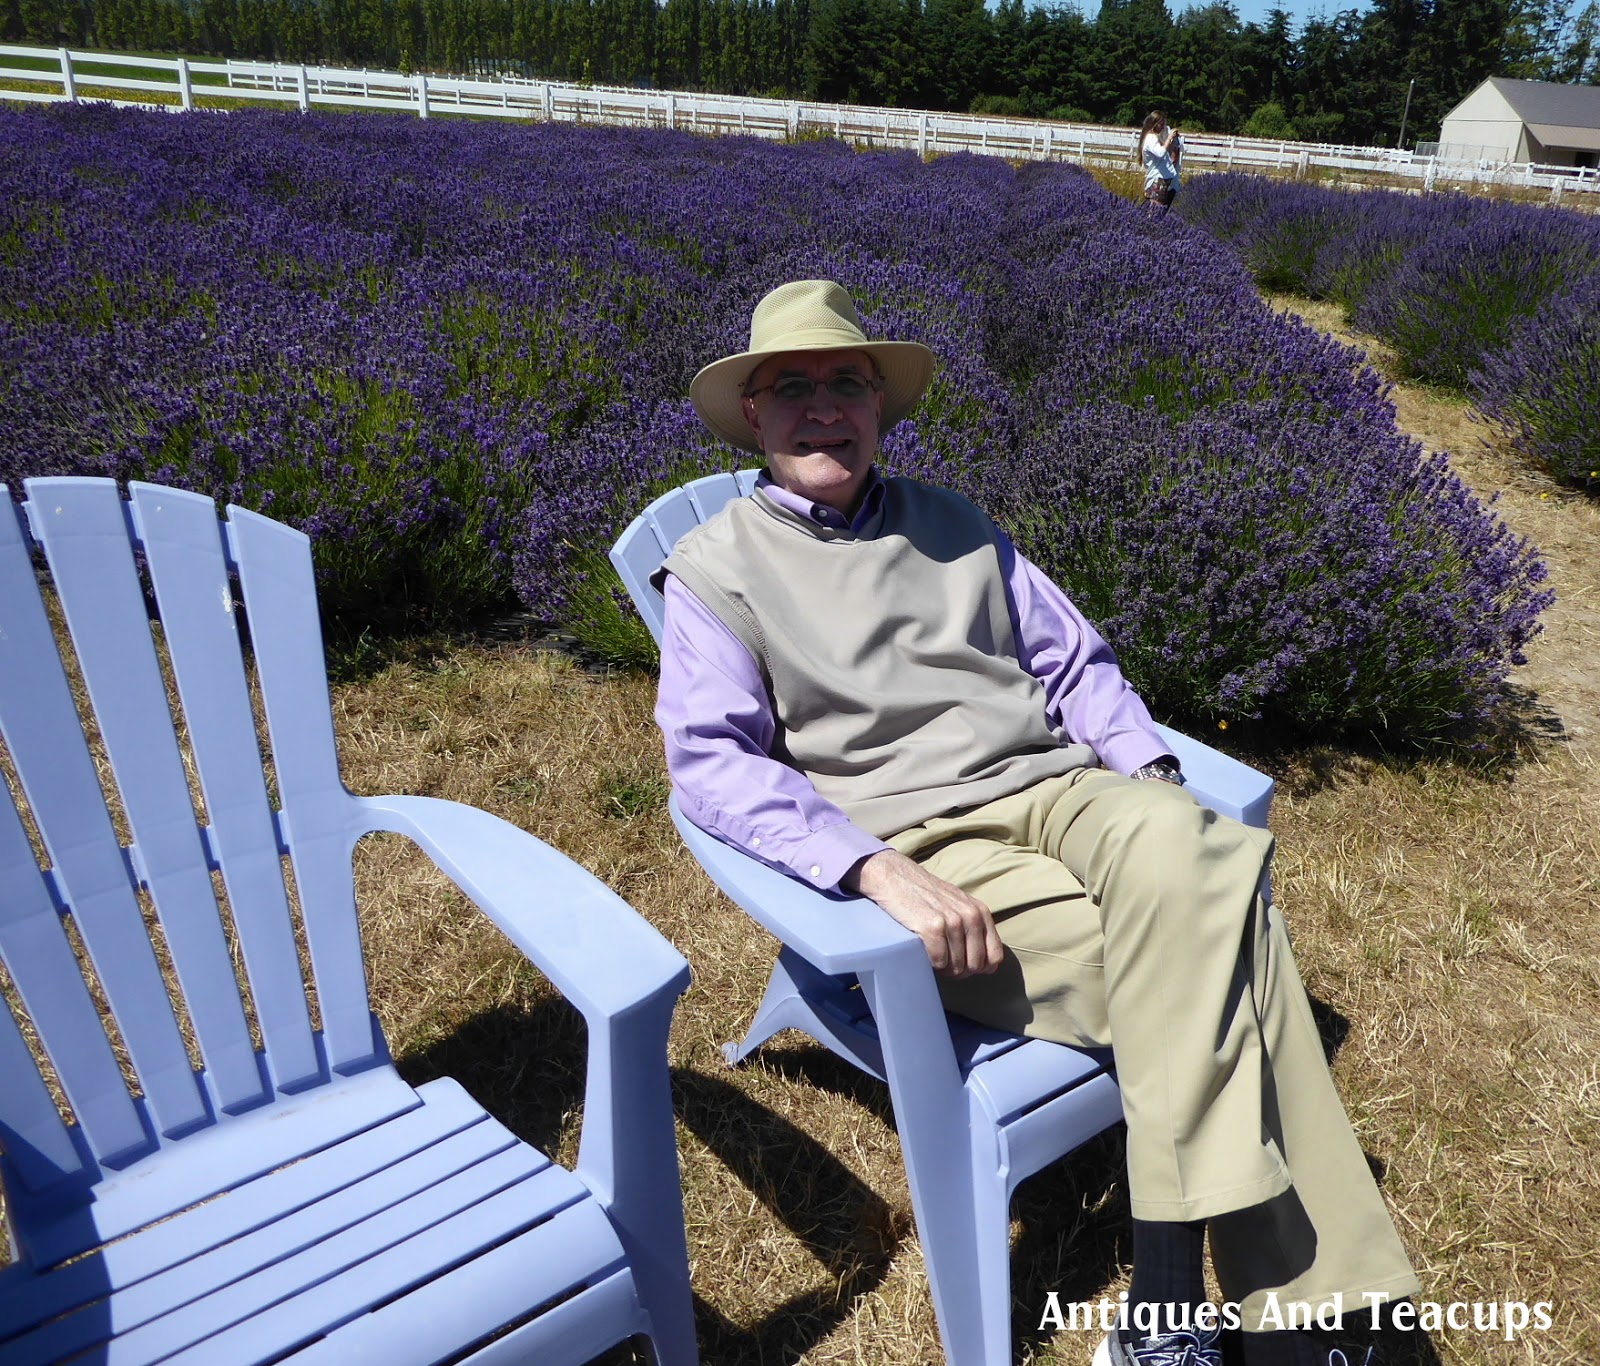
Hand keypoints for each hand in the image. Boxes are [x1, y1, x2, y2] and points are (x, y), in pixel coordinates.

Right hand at [842, 850, 1004, 977]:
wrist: (894, 876)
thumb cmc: (924, 895)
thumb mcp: (957, 905)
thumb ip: (973, 929)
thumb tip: (987, 966)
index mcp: (981, 912)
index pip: (994, 957)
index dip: (979, 968)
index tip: (963, 965)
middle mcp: (971, 916)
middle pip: (975, 966)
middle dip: (959, 971)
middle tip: (943, 962)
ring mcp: (953, 921)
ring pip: (956, 967)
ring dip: (942, 968)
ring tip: (931, 955)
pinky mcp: (932, 927)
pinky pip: (938, 962)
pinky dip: (930, 963)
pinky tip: (923, 951)